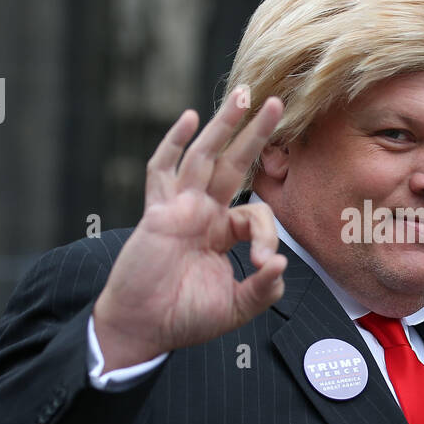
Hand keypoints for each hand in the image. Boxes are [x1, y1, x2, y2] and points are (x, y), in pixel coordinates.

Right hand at [93, 86, 287, 368]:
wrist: (141, 328)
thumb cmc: (185, 318)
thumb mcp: (236, 308)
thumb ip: (262, 289)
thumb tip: (281, 264)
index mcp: (223, 233)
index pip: (255, 214)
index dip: (267, 234)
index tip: (264, 264)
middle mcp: (203, 213)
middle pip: (233, 163)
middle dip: (255, 133)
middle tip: (278, 102)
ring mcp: (180, 209)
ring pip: (204, 157)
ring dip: (223, 125)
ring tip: (243, 94)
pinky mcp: (157, 213)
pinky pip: (162, 171)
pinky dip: (172, 144)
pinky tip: (188, 118)